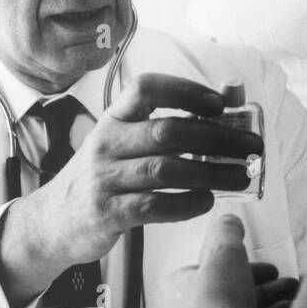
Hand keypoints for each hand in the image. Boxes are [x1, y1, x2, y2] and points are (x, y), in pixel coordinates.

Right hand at [0, 75, 263, 305]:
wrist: (54, 220)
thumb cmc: (106, 173)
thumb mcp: (129, 140)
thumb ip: (176, 118)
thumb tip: (233, 92)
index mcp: (114, 117)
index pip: (146, 87)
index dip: (185, 90)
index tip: (220, 104)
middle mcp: (107, 142)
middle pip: (167, 132)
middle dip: (217, 138)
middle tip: (252, 146)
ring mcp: (104, 178)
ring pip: (165, 170)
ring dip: (211, 173)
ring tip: (241, 176)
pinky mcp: (107, 212)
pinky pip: (152, 206)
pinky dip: (185, 204)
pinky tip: (207, 202)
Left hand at [163, 214, 279, 307]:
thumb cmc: (214, 301)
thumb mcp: (222, 250)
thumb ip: (226, 232)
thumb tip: (229, 219)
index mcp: (179, 298)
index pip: (210, 278)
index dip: (241, 268)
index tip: (266, 267)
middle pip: (234, 301)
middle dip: (264, 289)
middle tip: (285, 282)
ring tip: (295, 297)